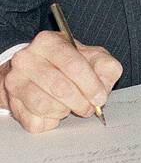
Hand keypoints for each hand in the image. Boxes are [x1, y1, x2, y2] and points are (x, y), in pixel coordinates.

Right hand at [0, 31, 122, 132]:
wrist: (36, 72)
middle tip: (89, 108)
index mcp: (48, 42)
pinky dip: (51, 121)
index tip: (100, 97)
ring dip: (65, 110)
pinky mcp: (12, 103)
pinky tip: (55, 110)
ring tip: (70, 105)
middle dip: (80, 102)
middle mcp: (27, 59)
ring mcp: (16, 82)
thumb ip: (105, 66)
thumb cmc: (67, 64)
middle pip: (59, 87)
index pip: (72, 64)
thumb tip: (103, 86)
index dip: (90, 84)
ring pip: (45, 105)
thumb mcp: (91, 57)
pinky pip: (35, 121)